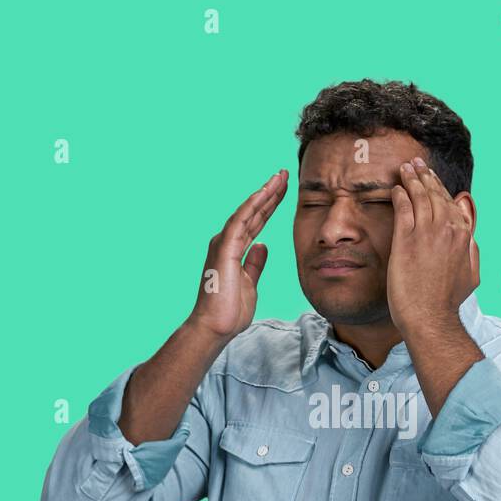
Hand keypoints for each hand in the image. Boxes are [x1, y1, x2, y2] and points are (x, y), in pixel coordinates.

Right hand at [188, 169, 288, 340]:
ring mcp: (224, 244)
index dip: (271, 205)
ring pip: (247, 212)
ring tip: (279, 177)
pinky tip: (264, 192)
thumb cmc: (229, 310)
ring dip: (263, 193)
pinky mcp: (224, 249)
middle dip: (270, 193)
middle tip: (284, 174)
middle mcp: (228, 242)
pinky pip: (240, 222)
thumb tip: (263, 246)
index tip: (284, 190)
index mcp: (235, 250)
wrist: (215, 327)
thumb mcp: (250, 283)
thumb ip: (255, 263)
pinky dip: (252, 206)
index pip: (257, 222)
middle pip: (254, 212)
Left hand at [386, 157, 479, 336]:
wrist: (430, 317)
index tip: (434, 180)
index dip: (442, 189)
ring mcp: (427, 233)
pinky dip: (400, 195)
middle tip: (417, 164)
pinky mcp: (407, 240)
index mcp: (464, 237)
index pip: (453, 205)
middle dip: (426, 176)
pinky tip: (396, 188)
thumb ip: (472, 253)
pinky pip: (403, 209)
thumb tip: (471, 239)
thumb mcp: (472, 276)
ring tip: (405, 168)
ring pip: (420, 197)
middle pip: (436, 195)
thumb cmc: (447, 302)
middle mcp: (448, 230)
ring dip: (412, 179)